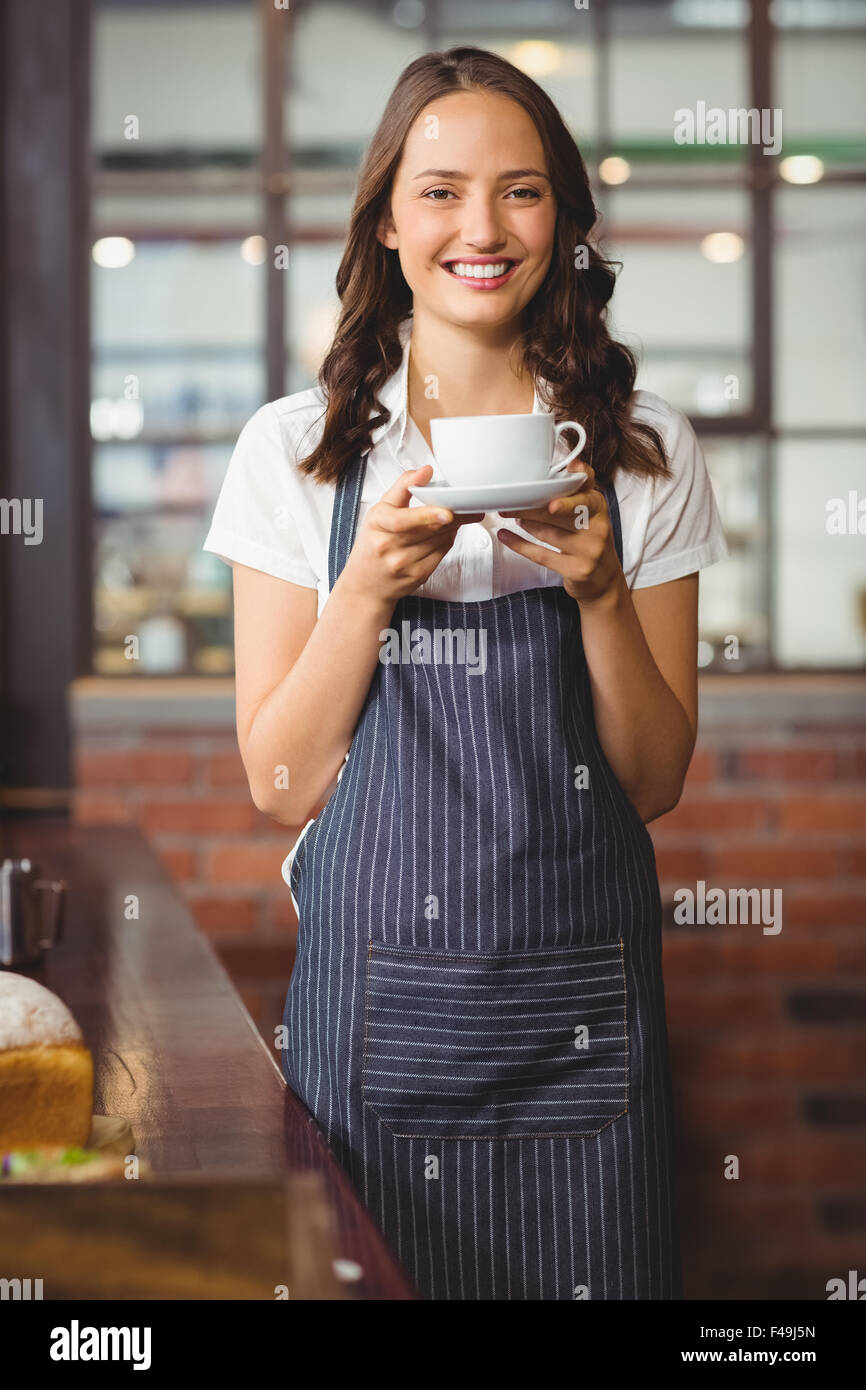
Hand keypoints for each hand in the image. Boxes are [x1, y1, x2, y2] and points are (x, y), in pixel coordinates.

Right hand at [343, 463, 482, 605]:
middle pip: (429, 528)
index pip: (402, 520)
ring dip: (453, 526)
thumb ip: (402, 487)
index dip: (427, 515)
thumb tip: (426, 470)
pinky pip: (442, 552)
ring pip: (440, 539)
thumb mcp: (378, 512)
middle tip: (468, 505)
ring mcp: (403, 563)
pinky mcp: (417, 575)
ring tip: (457, 516)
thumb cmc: (373, 543)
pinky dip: (448, 540)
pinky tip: (446, 533)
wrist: (365, 584)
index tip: (447, 512)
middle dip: (453, 515)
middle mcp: (388, 545)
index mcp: (377, 523)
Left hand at [497, 462, 623, 607]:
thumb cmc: (591, 541)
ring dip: (525, 523)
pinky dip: (519, 545)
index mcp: (600, 509)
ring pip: (548, 533)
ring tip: (512, 516)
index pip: (586, 494)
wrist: (604, 581)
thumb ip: (580, 492)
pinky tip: (505, 536)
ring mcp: (588, 551)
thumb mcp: (593, 515)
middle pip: (560, 513)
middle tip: (512, 501)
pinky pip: (541, 555)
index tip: (566, 473)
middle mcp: (598, 529)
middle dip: (533, 507)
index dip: (574, 485)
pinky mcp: (576, 569)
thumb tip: (571, 464)